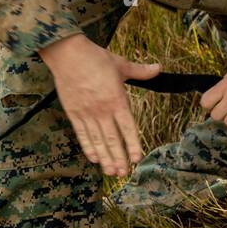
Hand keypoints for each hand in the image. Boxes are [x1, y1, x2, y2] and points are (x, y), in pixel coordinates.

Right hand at [38, 33, 161, 177]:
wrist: (67, 54)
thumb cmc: (95, 58)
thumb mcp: (121, 64)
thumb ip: (140, 71)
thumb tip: (158, 67)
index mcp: (117, 99)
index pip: (127, 127)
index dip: (132, 144)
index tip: (136, 158)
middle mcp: (102, 110)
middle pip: (112, 139)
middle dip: (118, 158)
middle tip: (123, 174)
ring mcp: (86, 113)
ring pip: (97, 140)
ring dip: (105, 158)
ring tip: (111, 172)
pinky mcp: (73, 113)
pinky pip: (82, 134)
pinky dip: (88, 147)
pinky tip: (94, 158)